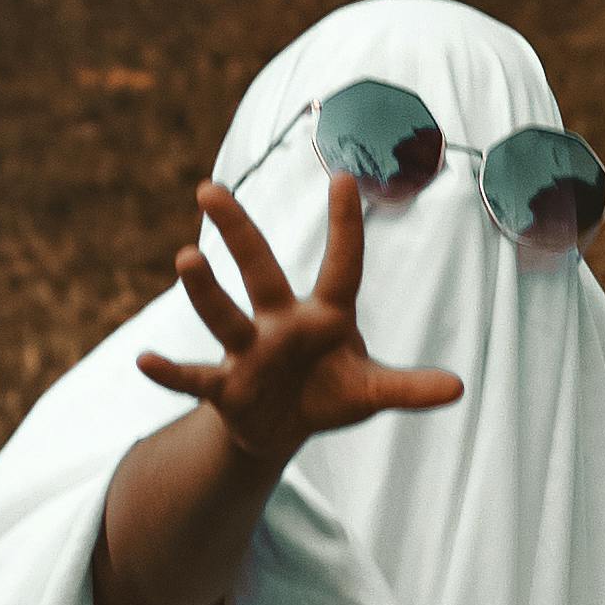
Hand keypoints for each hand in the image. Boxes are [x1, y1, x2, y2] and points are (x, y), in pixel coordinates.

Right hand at [138, 173, 463, 471]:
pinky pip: (194, 377)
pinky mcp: (225, 387)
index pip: (342, 266)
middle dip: (239, 233)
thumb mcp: (372, 392)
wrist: (282, 427)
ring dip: (205, 291)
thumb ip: (410, 387)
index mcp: (326, 316)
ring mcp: (248, 351)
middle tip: (210, 190)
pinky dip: (170, 373)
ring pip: (223, 316)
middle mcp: (280, 323)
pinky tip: (144, 360)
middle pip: (260, 270)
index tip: (342, 177)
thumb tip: (459, 388)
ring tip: (186, 258)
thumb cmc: (329, 392)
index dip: (344, 227)